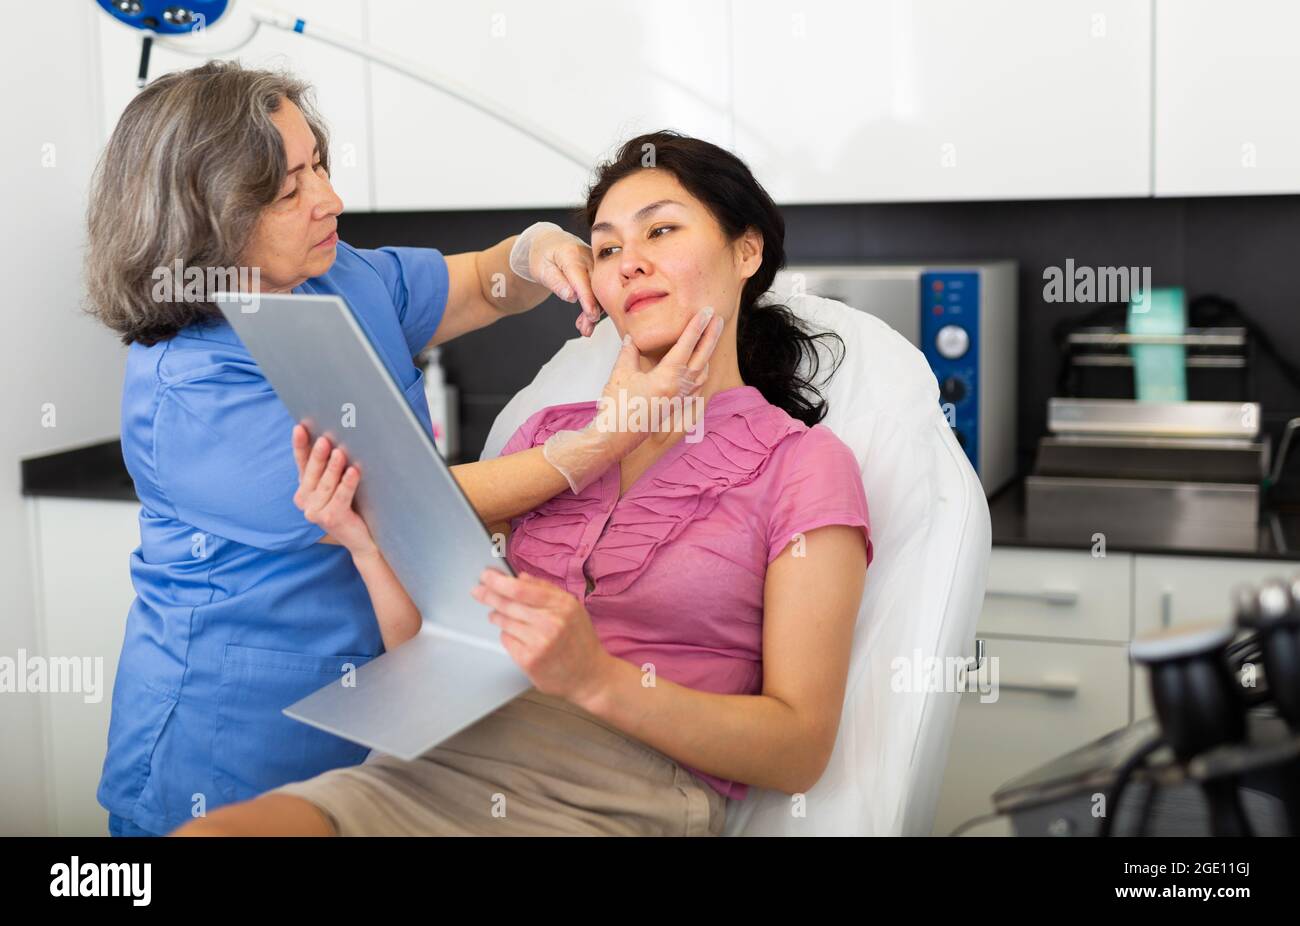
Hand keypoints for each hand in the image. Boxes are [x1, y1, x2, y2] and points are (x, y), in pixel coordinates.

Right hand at [291, 424, 376, 557]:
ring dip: (333, 468)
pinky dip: (347, 483)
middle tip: (325, 439)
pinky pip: (341, 496)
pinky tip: (354, 472)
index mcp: (305, 489)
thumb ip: (330, 467)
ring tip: (340, 452)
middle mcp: (305, 501)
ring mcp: (315, 512)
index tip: (300, 428)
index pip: (301, 463)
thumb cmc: (352, 506)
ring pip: (326, 484)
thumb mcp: (336, 485)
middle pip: (313, 472)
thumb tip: (335, 438)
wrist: (364, 538)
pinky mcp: (330, 519)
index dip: (301, 446)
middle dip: (318, 455)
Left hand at [472, 568, 611, 704]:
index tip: (486, 576)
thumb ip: (546, 589)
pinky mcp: (529, 661)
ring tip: (497, 615)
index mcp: (563, 605)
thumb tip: (519, 577)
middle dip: (488, 595)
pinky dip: (508, 635)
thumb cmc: (580, 640)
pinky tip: (518, 637)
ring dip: (497, 616)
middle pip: (508, 604)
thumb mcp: (571, 608)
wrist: (589, 675)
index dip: (498, 581)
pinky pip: (507, 640)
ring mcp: (539, 643)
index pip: (521, 589)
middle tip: (478, 591)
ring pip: (504, 622)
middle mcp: (551, 623)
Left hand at [523, 225, 603, 336]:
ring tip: (585, 328)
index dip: (587, 299)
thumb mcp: (541, 269)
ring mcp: (596, 264)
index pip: (582, 279)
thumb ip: (556, 282)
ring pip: (600, 291)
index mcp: (571, 254)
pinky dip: (594, 305)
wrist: (550, 243)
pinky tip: (586, 319)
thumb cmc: (544, 255)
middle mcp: (588, 257)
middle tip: (585, 329)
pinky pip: (601, 290)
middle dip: (592, 310)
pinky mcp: (599, 271)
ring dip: (594, 311)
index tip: (592, 315)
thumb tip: (571, 296)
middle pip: (595, 287)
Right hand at [599, 306, 723, 431]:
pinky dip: (701, 375)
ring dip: (707, 355)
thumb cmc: (617, 406)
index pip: (686, 345)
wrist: (615, 438)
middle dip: (711, 337)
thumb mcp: (620, 373)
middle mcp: (678, 388)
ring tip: (710, 340)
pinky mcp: (674, 408)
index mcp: (667, 377)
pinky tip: (699, 370)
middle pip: (702, 358)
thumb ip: (629, 352)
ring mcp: (679, 400)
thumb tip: (631, 339)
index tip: (707, 312)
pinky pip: (696, 388)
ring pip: (702, 374)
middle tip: (719, 320)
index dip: (697, 327)